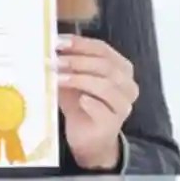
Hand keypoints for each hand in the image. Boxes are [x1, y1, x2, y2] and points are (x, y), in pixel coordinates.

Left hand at [56, 34, 137, 169]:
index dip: (80, 44)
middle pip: (105, 66)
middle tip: (55, 61)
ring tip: (59, 78)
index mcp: (120, 68)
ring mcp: (123, 105)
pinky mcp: (114, 124)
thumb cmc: (79, 103)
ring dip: (80, 79)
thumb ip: (67, 63)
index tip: (58, 42)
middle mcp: (127, 85)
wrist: (87, 138)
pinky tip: (80, 100)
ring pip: (106, 86)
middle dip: (78, 61)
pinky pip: (104, 110)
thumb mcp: (72, 79)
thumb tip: (51, 45)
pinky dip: (91, 103)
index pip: (103, 49)